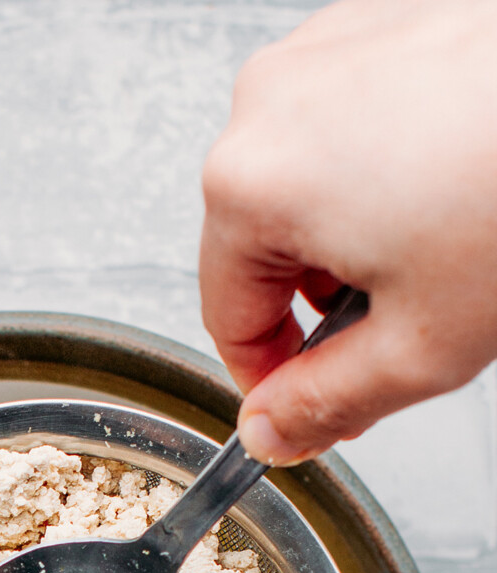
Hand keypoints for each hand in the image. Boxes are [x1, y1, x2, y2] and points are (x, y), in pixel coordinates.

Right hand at [200, 0, 496, 464]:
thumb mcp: (420, 347)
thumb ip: (325, 405)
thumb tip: (271, 430)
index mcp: (252, 183)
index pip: (225, 319)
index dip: (270, 382)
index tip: (307, 406)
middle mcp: (270, 103)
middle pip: (260, 249)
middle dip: (318, 307)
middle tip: (397, 336)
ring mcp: (324, 54)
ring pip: (304, 189)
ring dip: (352, 242)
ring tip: (435, 256)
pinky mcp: (378, 29)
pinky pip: (350, 130)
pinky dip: (386, 178)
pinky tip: (447, 196)